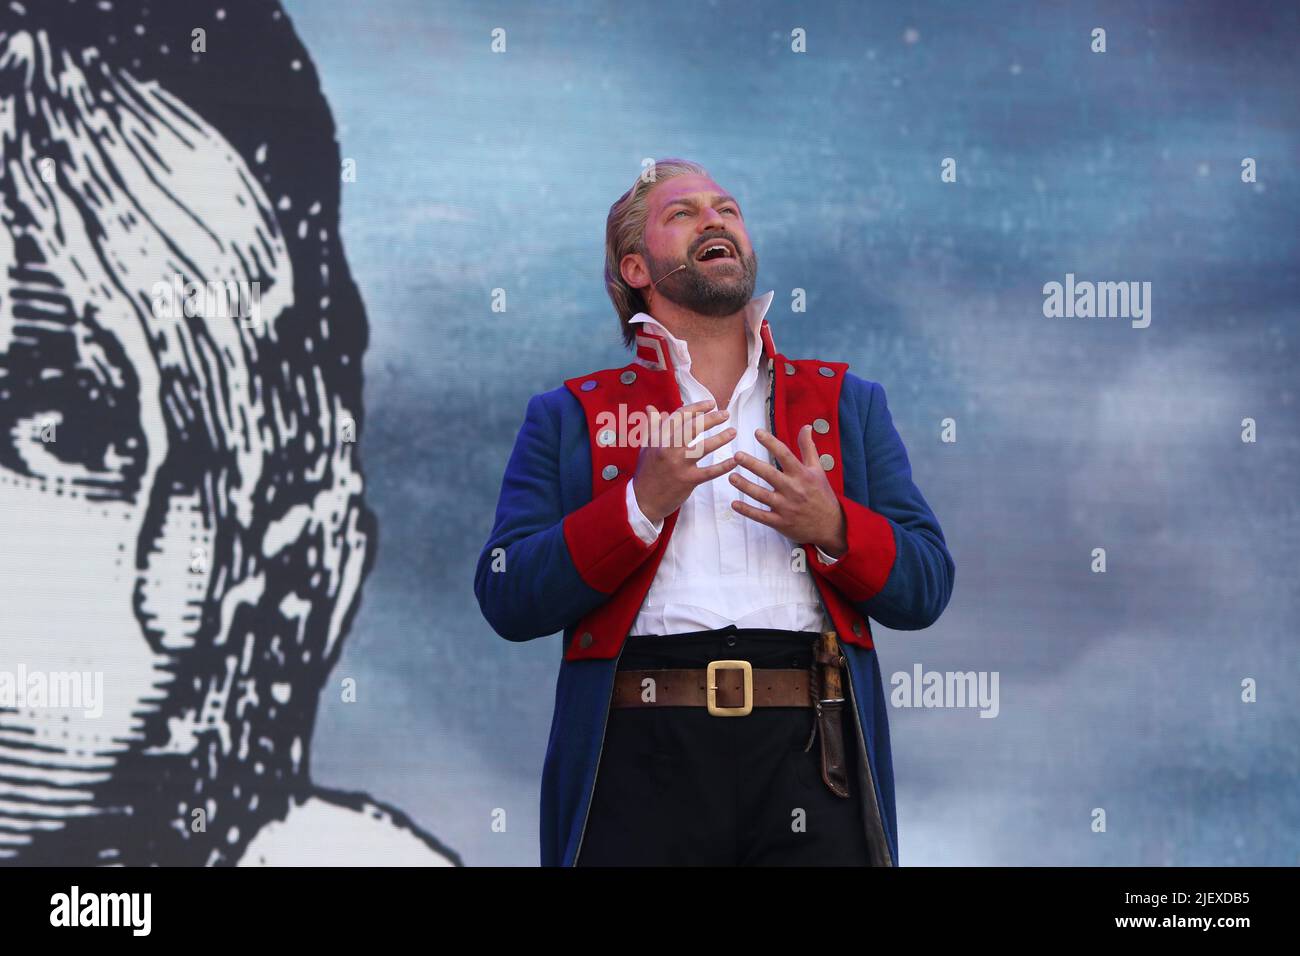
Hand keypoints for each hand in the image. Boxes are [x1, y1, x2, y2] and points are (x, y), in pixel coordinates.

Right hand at [632, 398, 738, 523]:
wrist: (643, 501)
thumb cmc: (646, 472)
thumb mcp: (646, 447)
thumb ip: (652, 426)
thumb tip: (651, 408)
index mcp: (659, 439)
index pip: (679, 417)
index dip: (696, 408)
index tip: (710, 404)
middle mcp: (668, 449)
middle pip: (692, 429)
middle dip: (711, 419)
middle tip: (725, 413)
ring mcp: (679, 465)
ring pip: (703, 448)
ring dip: (721, 438)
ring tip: (733, 431)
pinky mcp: (688, 480)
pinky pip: (710, 472)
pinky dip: (724, 466)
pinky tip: (735, 460)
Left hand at [728, 425, 847, 556]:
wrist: (830, 525)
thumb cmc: (822, 495)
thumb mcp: (818, 470)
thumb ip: (808, 448)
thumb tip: (806, 427)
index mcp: (802, 475)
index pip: (784, 454)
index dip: (771, 442)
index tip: (757, 432)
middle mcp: (793, 489)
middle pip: (769, 474)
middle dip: (752, 464)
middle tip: (737, 455)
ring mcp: (786, 507)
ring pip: (762, 495)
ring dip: (745, 486)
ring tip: (731, 477)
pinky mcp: (780, 522)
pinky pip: (761, 516)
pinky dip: (747, 511)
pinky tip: (735, 504)